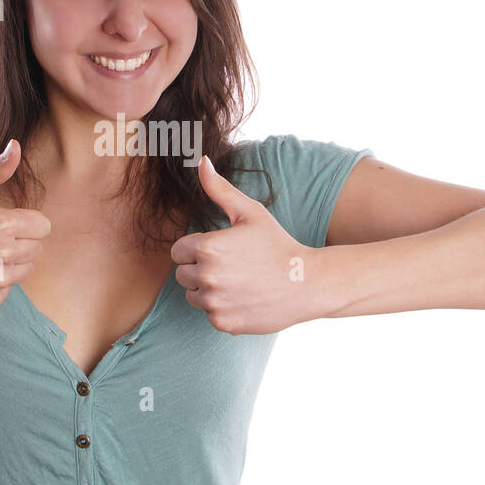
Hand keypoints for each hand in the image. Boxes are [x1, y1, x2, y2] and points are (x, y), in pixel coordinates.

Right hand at [0, 139, 50, 309]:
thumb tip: (17, 145)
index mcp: (5, 224)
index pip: (43, 227)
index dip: (27, 224)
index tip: (6, 224)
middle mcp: (5, 252)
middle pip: (36, 249)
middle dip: (20, 244)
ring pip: (25, 271)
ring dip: (11, 265)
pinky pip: (8, 290)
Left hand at [171, 155, 319, 334]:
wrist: (306, 282)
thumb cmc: (277, 244)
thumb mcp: (250, 212)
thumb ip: (219, 190)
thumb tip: (201, 162)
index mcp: (207, 248)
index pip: (178, 251)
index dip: (197, 249)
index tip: (221, 249)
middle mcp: (206, 277)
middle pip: (182, 275)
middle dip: (200, 269)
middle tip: (232, 266)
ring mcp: (214, 302)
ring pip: (193, 296)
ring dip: (209, 290)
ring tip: (239, 281)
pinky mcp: (223, 322)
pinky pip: (209, 314)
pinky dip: (223, 308)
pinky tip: (245, 298)